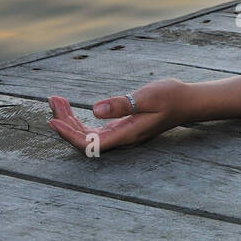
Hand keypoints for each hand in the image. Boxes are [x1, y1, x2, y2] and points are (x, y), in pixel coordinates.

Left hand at [47, 78, 190, 153]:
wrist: (187, 101)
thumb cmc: (171, 97)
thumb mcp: (147, 97)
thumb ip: (123, 104)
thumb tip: (95, 109)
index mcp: (127, 135)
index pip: (90, 144)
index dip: (69, 135)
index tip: (54, 121)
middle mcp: (122, 139)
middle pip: (83, 140)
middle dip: (64, 122)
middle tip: (53, 99)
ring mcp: (121, 134)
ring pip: (86, 134)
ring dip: (69, 119)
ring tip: (56, 100)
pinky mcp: (121, 128)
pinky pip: (93, 129)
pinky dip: (78, 119)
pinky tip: (70, 107)